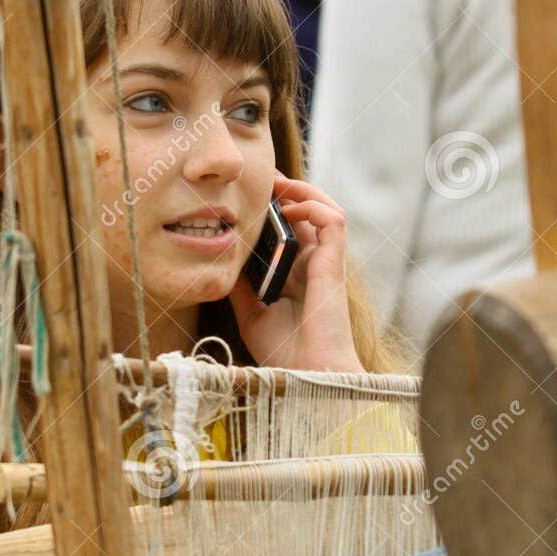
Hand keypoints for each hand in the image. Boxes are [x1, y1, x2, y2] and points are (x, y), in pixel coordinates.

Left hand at [228, 175, 363, 372]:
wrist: (306, 375)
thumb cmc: (284, 352)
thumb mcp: (250, 311)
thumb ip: (240, 284)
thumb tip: (222, 257)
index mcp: (296, 275)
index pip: (290, 230)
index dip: (275, 210)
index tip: (249, 199)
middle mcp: (313, 265)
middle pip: (307, 214)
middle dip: (287, 192)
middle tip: (262, 180)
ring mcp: (325, 262)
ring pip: (325, 210)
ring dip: (303, 192)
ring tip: (278, 185)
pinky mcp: (334, 263)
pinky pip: (333, 220)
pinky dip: (313, 205)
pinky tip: (288, 208)